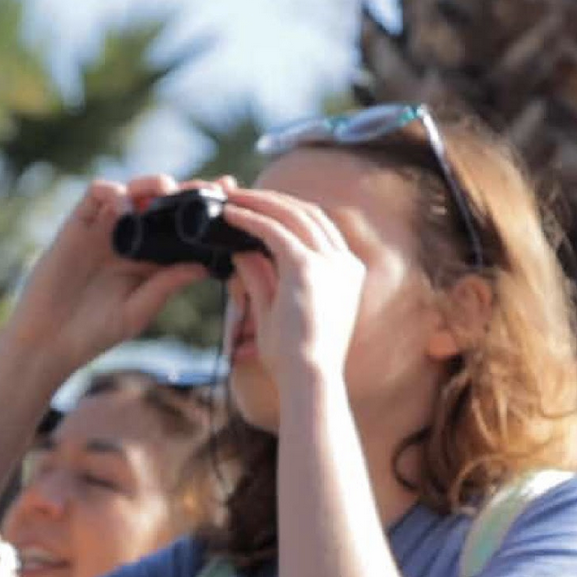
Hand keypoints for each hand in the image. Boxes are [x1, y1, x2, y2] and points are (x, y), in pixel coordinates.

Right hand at [0, 175, 218, 379]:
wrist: (49, 341)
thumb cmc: (94, 333)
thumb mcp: (138, 311)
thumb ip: (166, 285)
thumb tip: (204, 264)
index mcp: (152, 259)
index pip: (184, 226)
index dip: (205, 208)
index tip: (230, 195)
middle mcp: (131, 239)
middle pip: (163, 202)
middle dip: (187, 190)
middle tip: (209, 188)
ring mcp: (104, 229)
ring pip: (132, 190)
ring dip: (152, 184)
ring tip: (167, 191)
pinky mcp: (78, 225)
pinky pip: (96, 194)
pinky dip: (113, 192)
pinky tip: (125, 208)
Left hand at [223, 187, 366, 387]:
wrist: (308, 381)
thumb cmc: (294, 360)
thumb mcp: (275, 311)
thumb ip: (261, 278)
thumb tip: (240, 251)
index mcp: (348, 272)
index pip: (319, 228)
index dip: (288, 212)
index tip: (261, 208)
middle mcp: (344, 262)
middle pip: (307, 212)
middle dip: (271, 200)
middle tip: (239, 196)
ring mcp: (329, 262)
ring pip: (291, 213)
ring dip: (258, 201)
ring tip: (229, 198)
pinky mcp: (306, 267)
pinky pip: (273, 230)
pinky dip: (249, 218)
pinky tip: (228, 215)